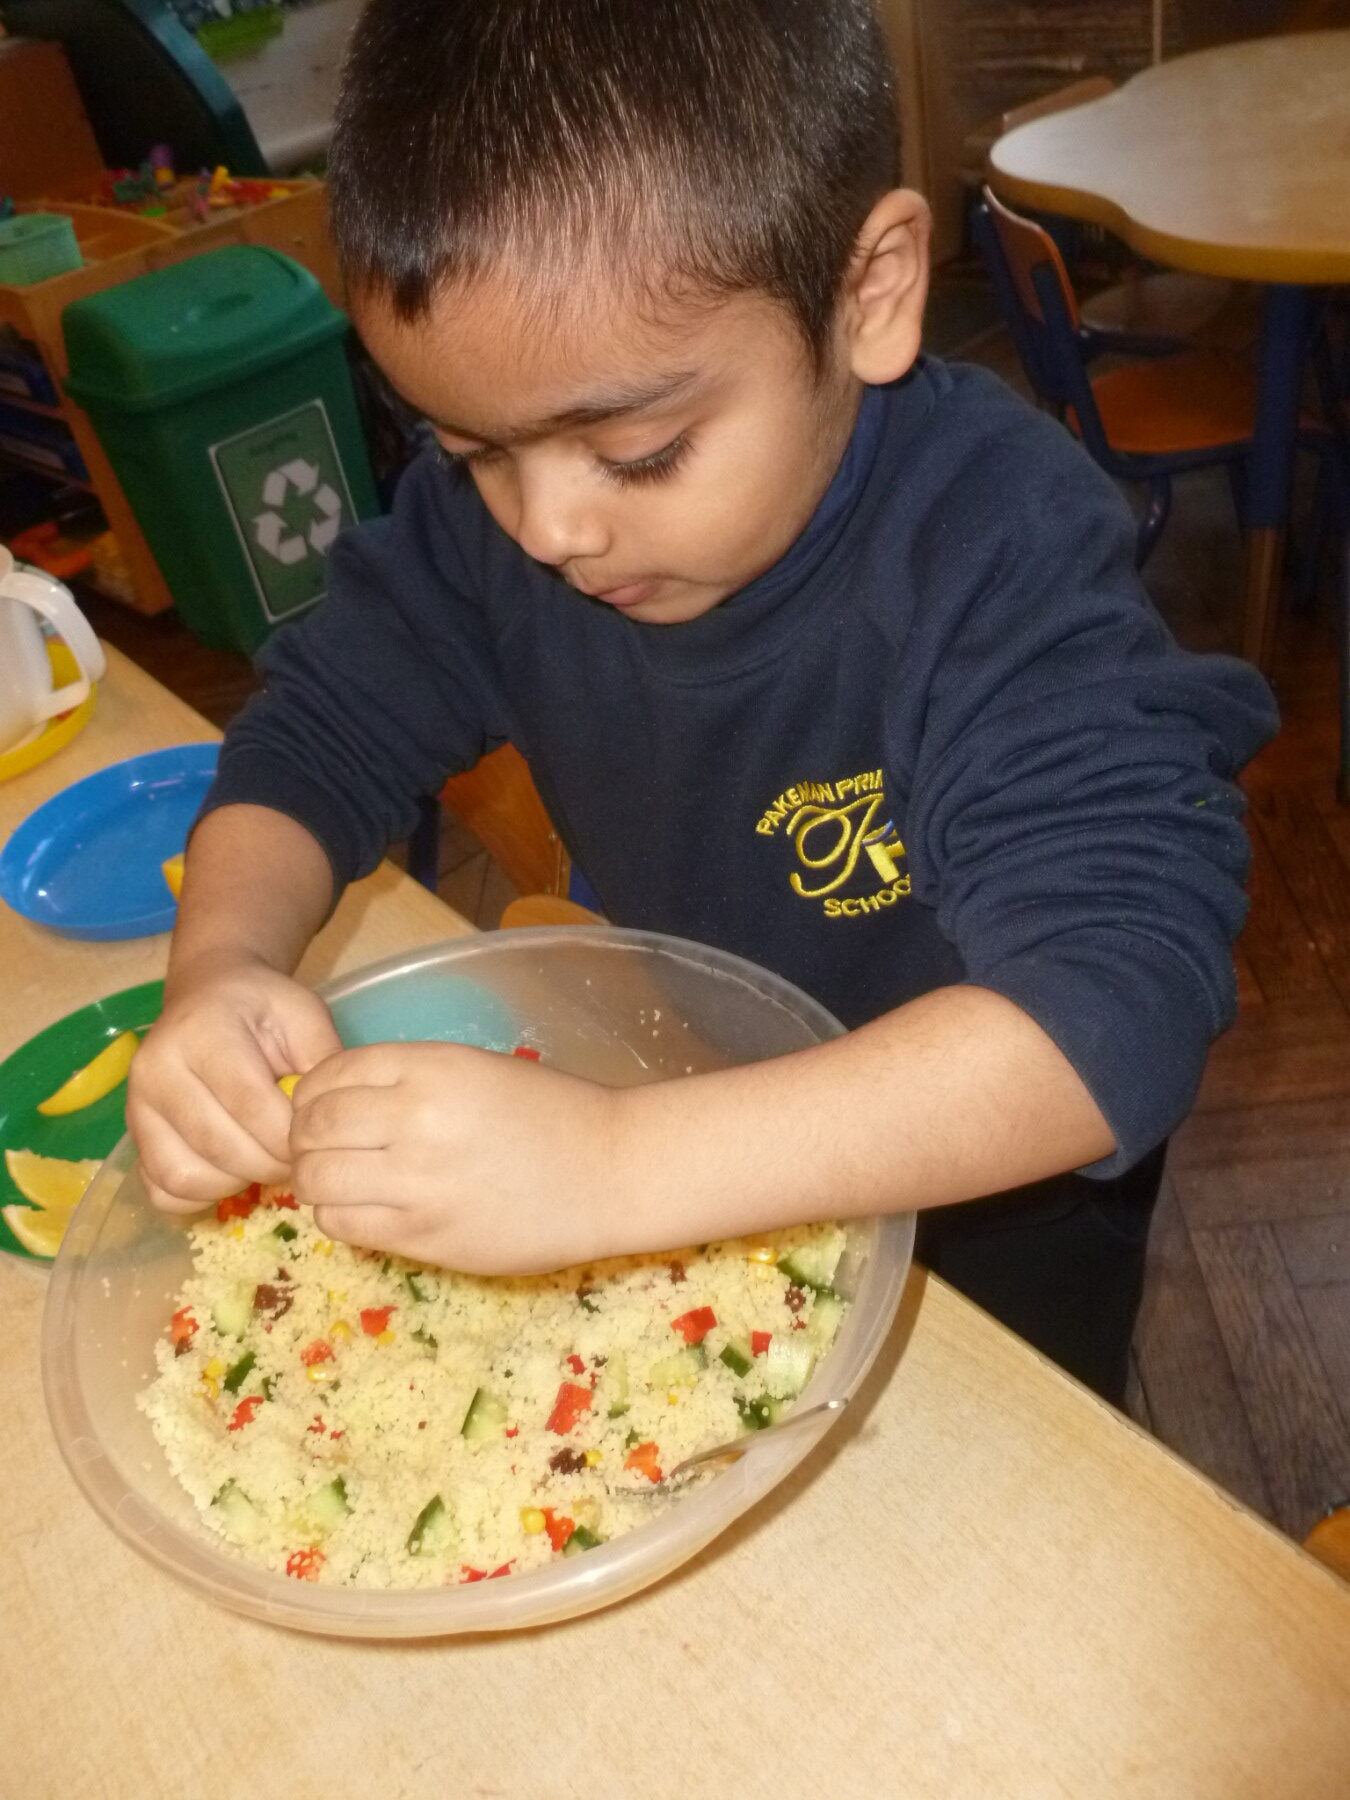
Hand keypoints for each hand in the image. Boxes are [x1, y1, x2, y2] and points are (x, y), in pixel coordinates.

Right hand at [129, 950, 341, 1213]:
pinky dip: (200, 1196)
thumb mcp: (304, 1014)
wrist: (208, 994)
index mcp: (202, 1033)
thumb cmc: (262, 1008)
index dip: (290, 1137)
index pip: (250, 1105)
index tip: (315, 1139)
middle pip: (219, 1147)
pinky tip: (230, 1172)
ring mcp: (136, 1107)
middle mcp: (157, 1070)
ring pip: (185, 1176)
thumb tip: (331, 1120)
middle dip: (270, 1164)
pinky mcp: (133, 1137)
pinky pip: (162, 1190)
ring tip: (264, 1162)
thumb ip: (322, 1061)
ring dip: (235, 1183)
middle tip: (297, 1157)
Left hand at [287, 1043, 621, 1273]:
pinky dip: (338, 1217)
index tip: (322, 1108)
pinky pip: (344, 1226)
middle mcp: (415, 1119)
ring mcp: (416, 1182)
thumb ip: (406, 1080)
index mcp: (430, 1067)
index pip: (327, 1076)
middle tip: (322, 1149)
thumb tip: (336, 1105)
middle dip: (304, 1140)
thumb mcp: (476, 1069)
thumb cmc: (551, 1112)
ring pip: (316, 1182)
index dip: (311, 1094)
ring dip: (316, 1181)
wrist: (611, 1171)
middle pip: (310, 1130)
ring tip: (340, 1181)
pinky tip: (364, 1209)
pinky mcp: (424, 1234)